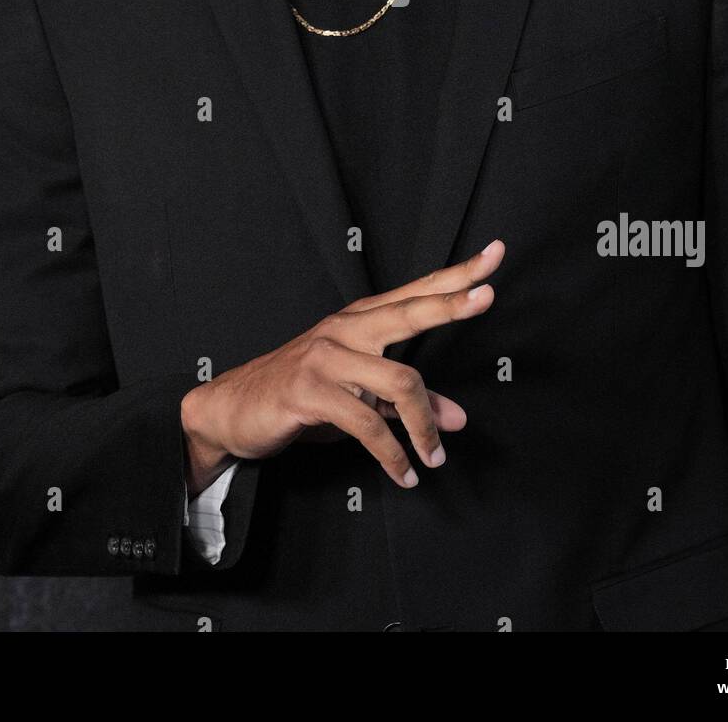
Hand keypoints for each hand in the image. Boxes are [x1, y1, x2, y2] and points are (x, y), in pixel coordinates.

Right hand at [180, 240, 503, 492]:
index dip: (456, 275)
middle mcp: (346, 329)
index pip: (417, 292)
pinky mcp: (310, 391)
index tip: (494, 255)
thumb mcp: (362, 396)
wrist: (234, 409)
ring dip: (423, 426)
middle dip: (450, 304)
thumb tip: (457, 419)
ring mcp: (327, 357)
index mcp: (360, 320)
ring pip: (397, 381)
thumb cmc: (303, 395)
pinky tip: (404, 472)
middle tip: (489, 296)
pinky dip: (392, 453)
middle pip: (409, 312)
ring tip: (435, 458)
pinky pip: (367, 424)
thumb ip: (410, 401)